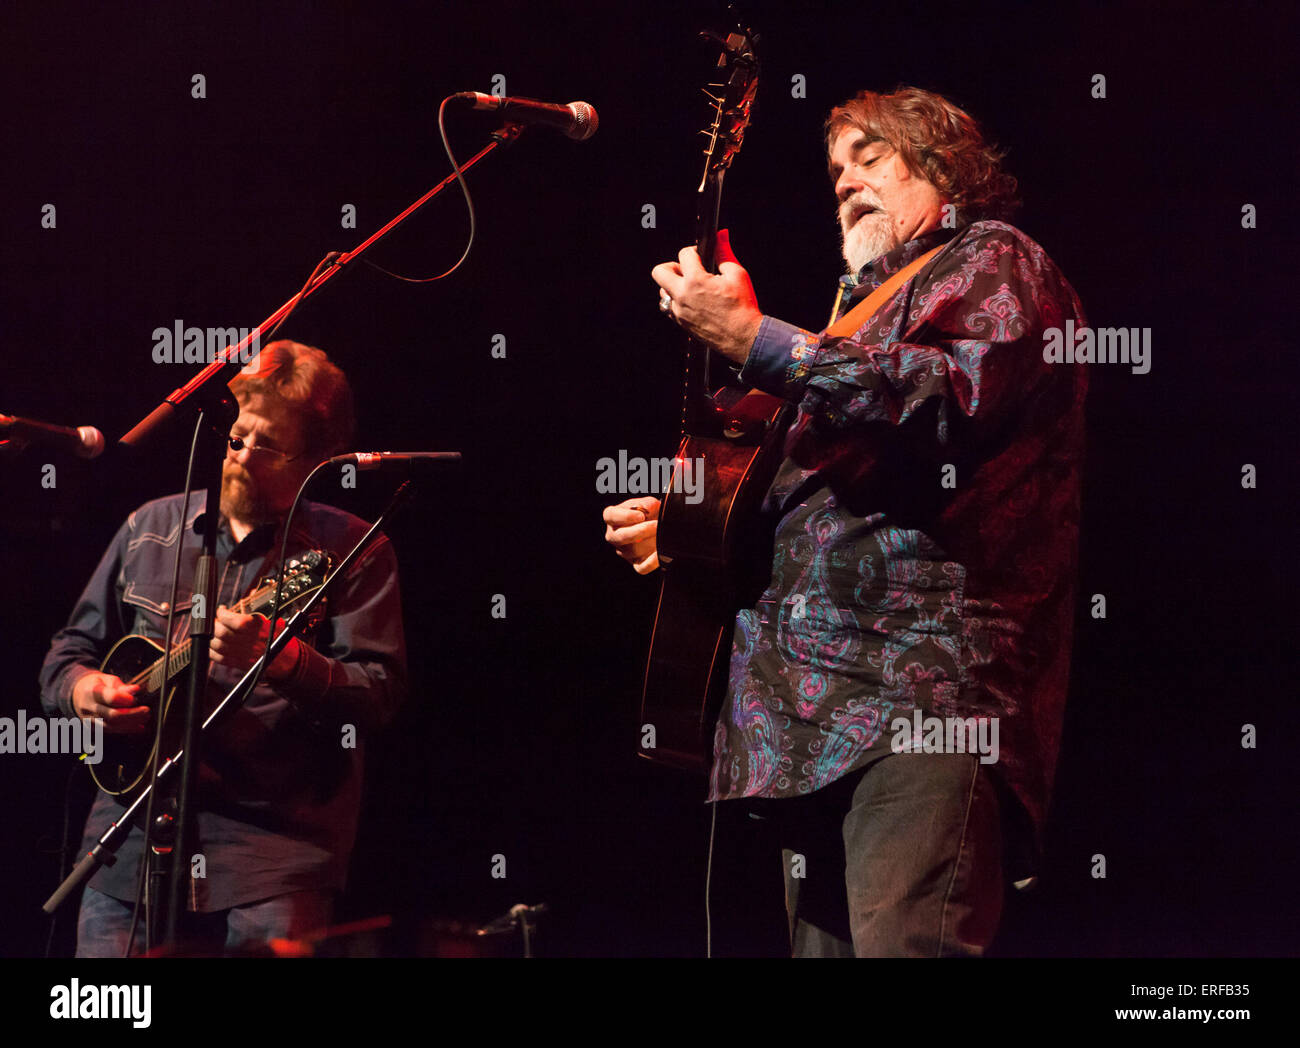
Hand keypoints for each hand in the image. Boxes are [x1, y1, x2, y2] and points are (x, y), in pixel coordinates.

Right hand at [72, 672, 147, 734]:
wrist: (78, 694)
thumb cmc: (96, 685)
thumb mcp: (108, 679)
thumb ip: (122, 686)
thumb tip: (136, 689)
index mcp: (92, 691)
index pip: (109, 698)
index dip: (125, 699)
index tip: (135, 698)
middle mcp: (88, 707)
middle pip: (113, 715)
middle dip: (133, 714)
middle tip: (146, 711)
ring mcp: (89, 720)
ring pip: (112, 726)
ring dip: (132, 724)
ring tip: (145, 718)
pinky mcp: (93, 728)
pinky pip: (111, 731)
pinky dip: (127, 729)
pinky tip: (139, 727)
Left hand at [210, 607, 298, 678]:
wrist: (285, 657)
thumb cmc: (277, 635)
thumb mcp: (274, 618)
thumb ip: (261, 606)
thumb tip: (251, 593)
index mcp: (259, 628)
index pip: (234, 621)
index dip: (223, 613)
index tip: (221, 609)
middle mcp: (250, 641)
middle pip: (223, 633)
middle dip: (214, 624)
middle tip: (214, 619)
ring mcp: (243, 653)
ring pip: (218, 645)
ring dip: (211, 636)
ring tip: (212, 630)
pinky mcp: (239, 663)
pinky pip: (219, 658)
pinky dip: (212, 651)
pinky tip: (212, 644)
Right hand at [603, 496, 660, 573]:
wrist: (659, 523)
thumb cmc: (651, 512)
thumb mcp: (649, 503)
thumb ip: (646, 504)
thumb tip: (645, 511)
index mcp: (612, 518)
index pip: (610, 516)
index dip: (625, 517)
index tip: (641, 515)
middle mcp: (614, 536)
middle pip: (619, 537)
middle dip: (640, 531)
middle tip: (656, 525)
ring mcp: (624, 551)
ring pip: (632, 551)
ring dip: (649, 542)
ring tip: (662, 533)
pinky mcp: (636, 564)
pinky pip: (642, 568)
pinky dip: (652, 562)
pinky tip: (660, 553)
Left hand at [651, 229, 761, 364]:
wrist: (744, 338)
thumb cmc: (743, 307)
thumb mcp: (737, 274)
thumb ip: (725, 252)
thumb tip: (722, 234)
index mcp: (695, 281)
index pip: (684, 254)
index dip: (694, 250)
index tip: (701, 255)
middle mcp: (682, 296)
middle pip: (659, 271)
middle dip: (672, 266)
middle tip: (688, 270)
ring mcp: (679, 311)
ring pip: (663, 291)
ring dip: (674, 285)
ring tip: (693, 288)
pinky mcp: (681, 323)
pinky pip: (669, 308)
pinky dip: (677, 301)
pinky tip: (694, 301)